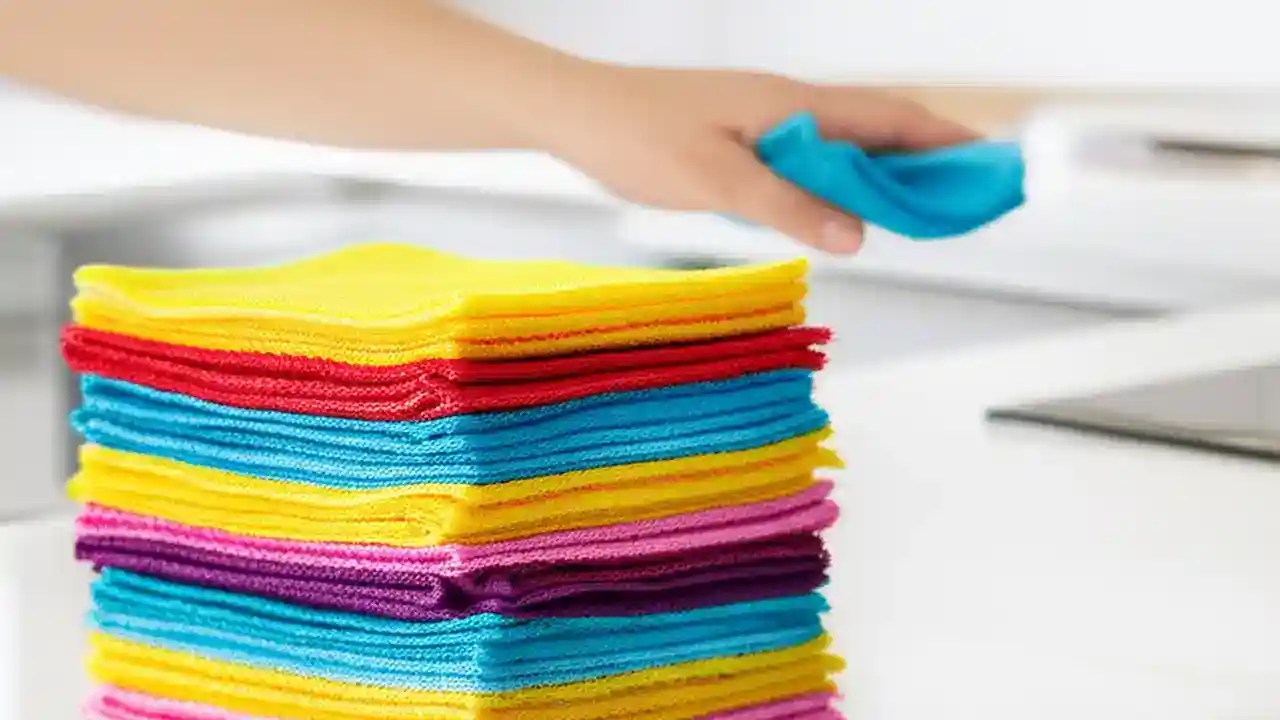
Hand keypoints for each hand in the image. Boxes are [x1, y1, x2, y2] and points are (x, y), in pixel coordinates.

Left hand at [538, 66, 979, 254]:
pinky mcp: (742, 136)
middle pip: (877, 128)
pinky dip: (841, 179)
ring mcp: (765, 118)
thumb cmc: (638, 138)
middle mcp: (787, 105)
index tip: (991, 164)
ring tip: (923, 206)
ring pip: (843, 142)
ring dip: (886, 170)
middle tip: (970, 195)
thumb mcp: (717, 180)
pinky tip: (844, 205)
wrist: (577, 113)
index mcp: (792, 105)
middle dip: (929, 158)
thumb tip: (861, 236)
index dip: (944, 141)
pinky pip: (810, 156)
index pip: (889, 117)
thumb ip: (789, 206)